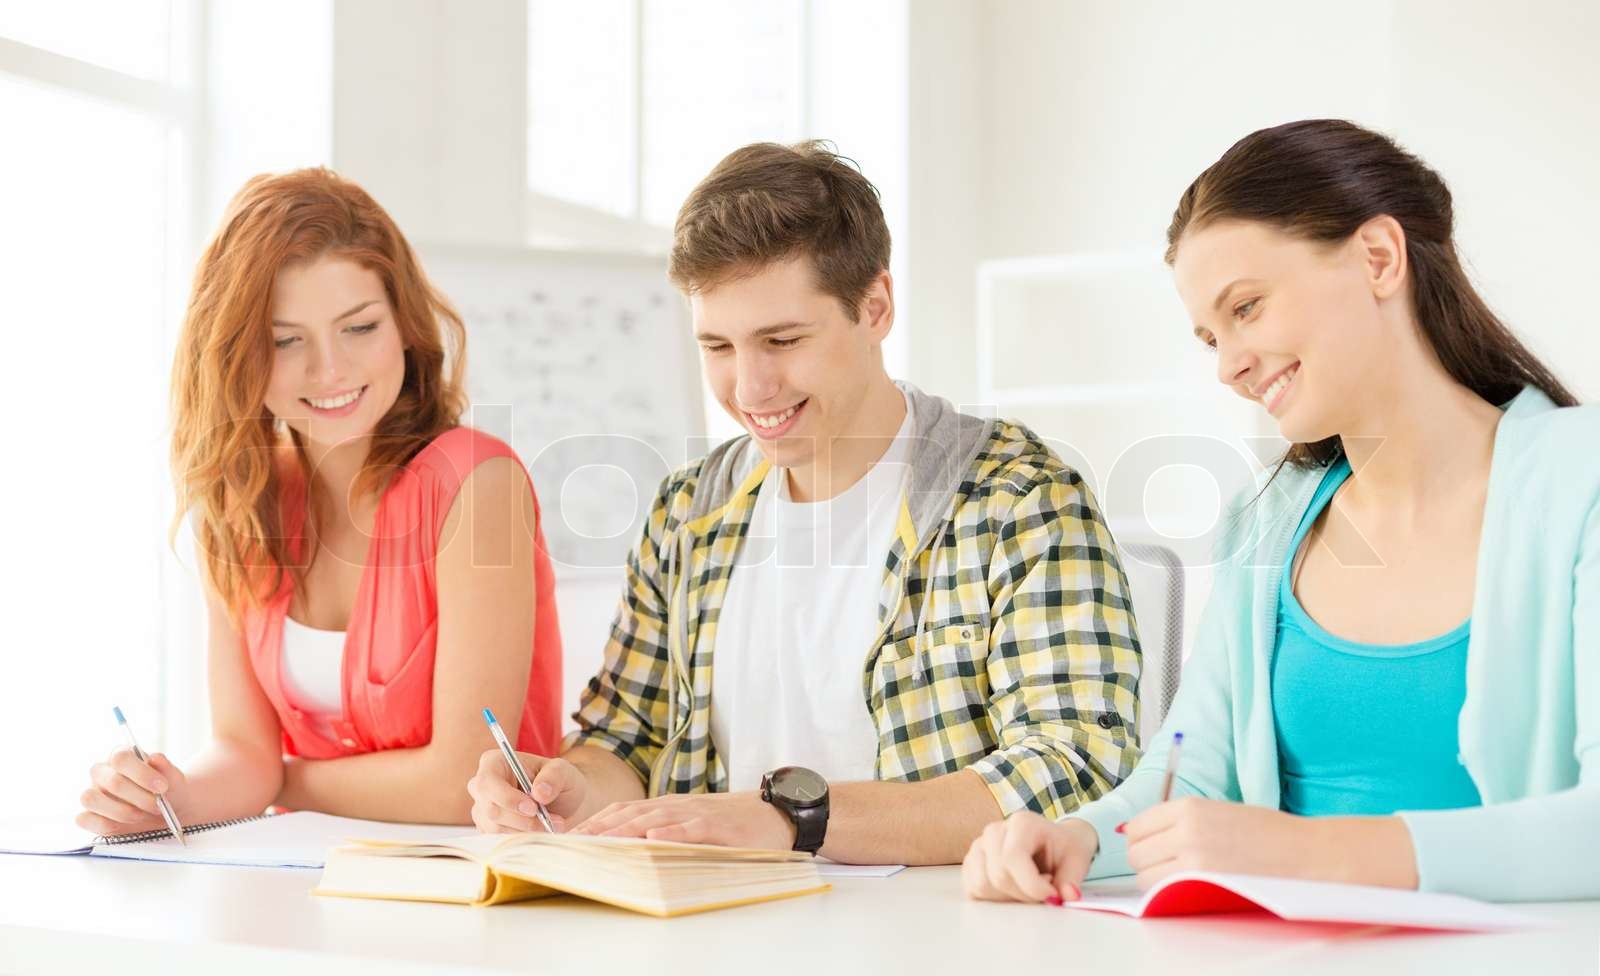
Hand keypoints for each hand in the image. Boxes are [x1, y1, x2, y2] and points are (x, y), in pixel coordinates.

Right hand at [76, 749, 187, 836]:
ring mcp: (93, 794)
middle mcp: (102, 773)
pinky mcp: (88, 815)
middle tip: (158, 806)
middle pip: (111, 781)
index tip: (162, 787)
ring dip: (122, 811)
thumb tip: (155, 758)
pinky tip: (125, 826)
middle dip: (139, 798)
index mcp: (121, 757)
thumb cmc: (168, 792)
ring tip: (142, 815)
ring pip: (91, 798)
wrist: (170, 812)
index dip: (141, 773)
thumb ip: (167, 769)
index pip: (121, 758)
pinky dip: (105, 824)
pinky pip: (84, 819)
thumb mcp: (174, 780)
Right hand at [466, 749, 582, 832]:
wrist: (564, 802)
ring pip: (496, 828)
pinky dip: (523, 837)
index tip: (533, 808)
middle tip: (549, 820)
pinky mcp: (488, 827)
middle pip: (491, 809)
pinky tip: (538, 829)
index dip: (507, 798)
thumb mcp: (563, 771)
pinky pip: (499, 839)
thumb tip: (539, 792)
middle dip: (522, 820)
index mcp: (494, 762)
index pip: (487, 782)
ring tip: (551, 824)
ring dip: (526, 830)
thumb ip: (553, 777)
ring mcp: (482, 808)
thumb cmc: (559, 781)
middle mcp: (482, 785)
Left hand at [569, 792, 796, 849]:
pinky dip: (671, 832)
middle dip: (597, 828)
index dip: (594, 823)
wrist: (776, 813)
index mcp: (668, 808)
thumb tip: (631, 846)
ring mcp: (696, 815)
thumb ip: (665, 832)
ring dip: (623, 829)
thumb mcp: (693, 826)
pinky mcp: (718, 826)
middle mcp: (676, 807)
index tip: (567, 837)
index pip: (622, 811)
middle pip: (629, 814)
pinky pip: (691, 828)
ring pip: (653, 819)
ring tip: (597, 840)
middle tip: (570, 843)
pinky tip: (653, 838)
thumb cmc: (733, 825)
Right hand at [962, 812, 1097, 901]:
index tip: (1052, 896)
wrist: (1053, 843)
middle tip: (1045, 889)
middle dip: (1025, 894)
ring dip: (1009, 897)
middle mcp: (995, 831)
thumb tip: (1068, 896)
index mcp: (1022, 823)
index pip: (1012, 857)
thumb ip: (1072, 879)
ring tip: (1028, 886)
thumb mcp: (1078, 859)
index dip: (1031, 885)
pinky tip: (1013, 889)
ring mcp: (979, 846)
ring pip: (983, 885)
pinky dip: (995, 898)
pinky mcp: (972, 863)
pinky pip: (974, 889)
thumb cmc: (1063, 848)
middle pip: (998, 876)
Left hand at [1123, 797, 1316, 887]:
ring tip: (1179, 878)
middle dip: (1145, 860)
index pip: (1137, 825)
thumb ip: (1180, 821)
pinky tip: (1186, 889)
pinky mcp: (1201, 884)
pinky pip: (1163, 893)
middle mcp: (1184, 830)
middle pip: (1135, 852)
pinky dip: (1166, 894)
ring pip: (1144, 876)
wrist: (1303, 853)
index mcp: (1188, 807)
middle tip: (1165, 865)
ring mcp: (1192, 859)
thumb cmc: (1265, 833)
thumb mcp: (1216, 812)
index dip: (1140, 839)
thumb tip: (1135, 832)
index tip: (1150, 846)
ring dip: (1154, 880)